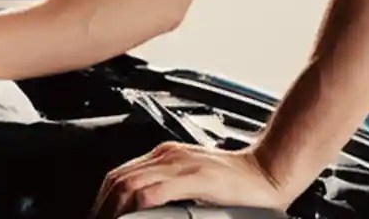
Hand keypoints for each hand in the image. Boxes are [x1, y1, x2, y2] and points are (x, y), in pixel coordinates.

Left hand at [91, 143, 289, 217]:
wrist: (268, 172)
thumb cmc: (236, 180)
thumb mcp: (192, 181)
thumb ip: (167, 188)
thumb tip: (141, 207)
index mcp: (165, 156)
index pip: (120, 175)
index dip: (103, 199)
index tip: (99, 216)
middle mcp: (168, 156)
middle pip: (118, 178)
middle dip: (102, 206)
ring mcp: (180, 165)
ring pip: (130, 183)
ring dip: (113, 208)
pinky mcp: (195, 179)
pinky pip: (155, 191)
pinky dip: (136, 206)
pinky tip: (132, 217)